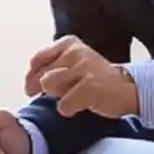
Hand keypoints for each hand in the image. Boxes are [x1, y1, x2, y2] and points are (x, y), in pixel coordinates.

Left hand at [24, 34, 138, 118]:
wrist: (126, 88)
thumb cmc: (95, 78)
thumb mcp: (72, 63)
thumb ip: (50, 67)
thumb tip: (28, 84)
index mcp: (68, 43)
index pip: (36, 60)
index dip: (32, 77)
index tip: (34, 88)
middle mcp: (75, 52)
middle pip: (42, 76)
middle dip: (49, 89)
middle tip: (68, 90)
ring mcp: (83, 68)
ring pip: (49, 86)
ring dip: (60, 96)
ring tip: (76, 94)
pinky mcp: (90, 87)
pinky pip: (63, 104)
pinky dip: (70, 109)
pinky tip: (84, 103)